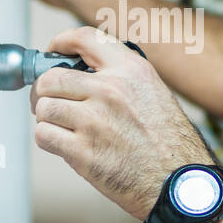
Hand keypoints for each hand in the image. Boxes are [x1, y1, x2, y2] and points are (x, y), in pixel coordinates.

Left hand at [31, 26, 214, 219]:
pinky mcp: (83, 152)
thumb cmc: (170, 144)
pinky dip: (49, 140)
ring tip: (62, 127)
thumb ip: (121, 77)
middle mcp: (110, 91)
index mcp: (131, 71)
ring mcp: (94, 121)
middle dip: (43, 91)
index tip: (53, 49)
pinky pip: (44, 135)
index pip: (85, 38)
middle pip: (51, 78)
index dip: (62, 41)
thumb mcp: (154, 93)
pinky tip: (65, 145)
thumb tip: (83, 72)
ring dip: (47, 118)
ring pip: (43, 108)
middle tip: (49, 101)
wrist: (179, 184)